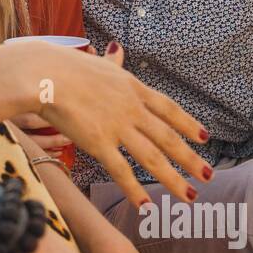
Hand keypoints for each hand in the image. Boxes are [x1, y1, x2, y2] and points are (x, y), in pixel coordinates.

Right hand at [22, 40, 210, 205]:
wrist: (43, 74)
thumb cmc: (62, 66)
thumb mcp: (97, 62)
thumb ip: (112, 62)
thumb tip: (117, 47)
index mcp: (132, 87)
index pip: (168, 108)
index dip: (187, 124)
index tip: (204, 137)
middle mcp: (131, 108)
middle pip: (168, 137)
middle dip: (191, 159)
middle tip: (209, 175)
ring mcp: (117, 126)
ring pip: (152, 157)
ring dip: (173, 179)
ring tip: (189, 196)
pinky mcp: (98, 142)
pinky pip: (120, 170)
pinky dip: (133, 189)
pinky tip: (145, 205)